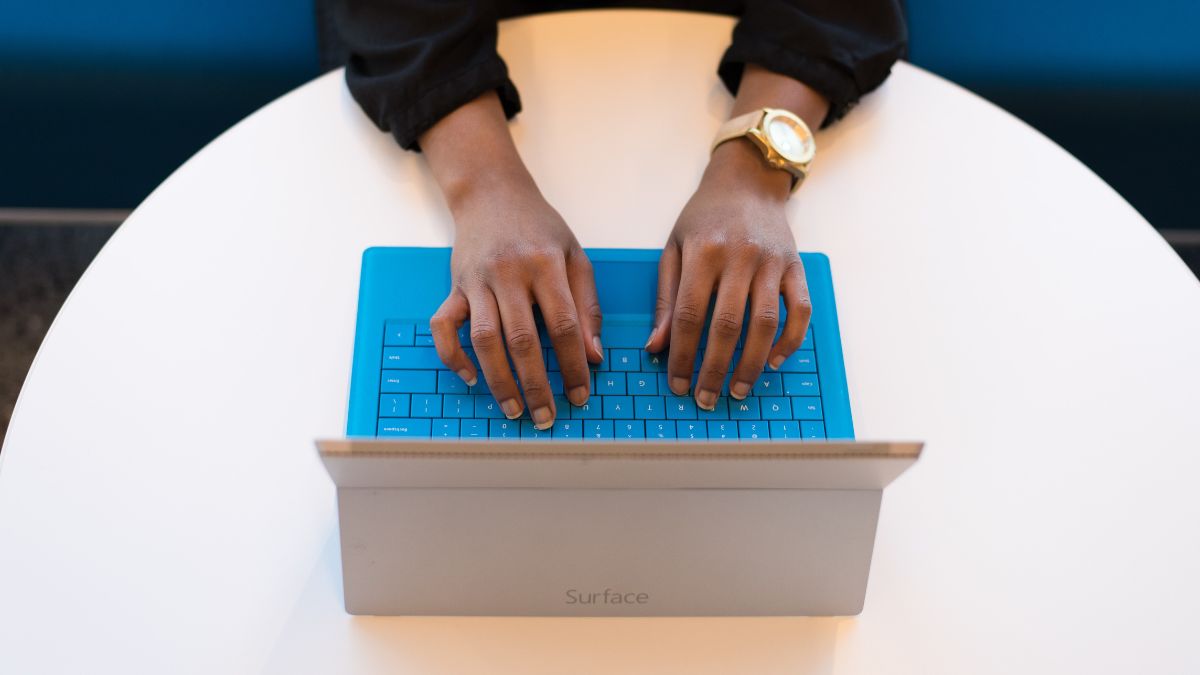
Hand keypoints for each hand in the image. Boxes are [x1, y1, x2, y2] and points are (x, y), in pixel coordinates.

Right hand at [429, 178, 603, 429]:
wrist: (491, 192)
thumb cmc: (538, 227)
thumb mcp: (575, 255)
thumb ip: (587, 304)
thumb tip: (593, 356)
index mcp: (546, 264)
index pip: (564, 324)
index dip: (573, 364)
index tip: (580, 395)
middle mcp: (509, 273)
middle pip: (522, 339)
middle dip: (536, 384)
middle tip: (546, 417)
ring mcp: (477, 280)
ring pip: (484, 339)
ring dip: (498, 380)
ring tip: (513, 410)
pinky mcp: (454, 285)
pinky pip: (443, 326)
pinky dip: (453, 355)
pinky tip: (470, 378)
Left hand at [646, 139, 811, 409]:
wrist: (748, 181)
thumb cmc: (705, 217)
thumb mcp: (674, 248)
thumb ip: (665, 298)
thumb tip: (655, 347)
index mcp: (703, 252)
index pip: (689, 314)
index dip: (682, 355)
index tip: (677, 384)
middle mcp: (740, 257)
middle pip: (727, 325)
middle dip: (714, 368)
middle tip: (706, 398)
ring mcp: (772, 262)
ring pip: (765, 323)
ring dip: (752, 363)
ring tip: (738, 389)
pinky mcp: (796, 267)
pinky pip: (799, 310)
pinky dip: (790, 340)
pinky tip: (775, 361)